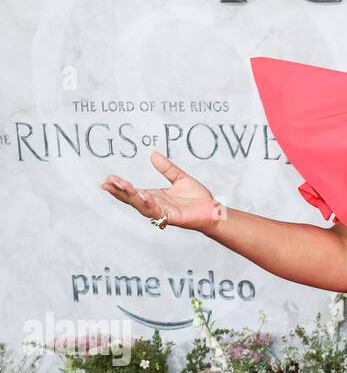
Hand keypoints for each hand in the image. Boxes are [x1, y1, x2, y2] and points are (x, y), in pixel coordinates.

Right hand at [99, 150, 223, 230]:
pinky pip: (158, 212)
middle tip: (106, 183)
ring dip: (131, 197)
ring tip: (121, 186)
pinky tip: (145, 195)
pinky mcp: (172, 218)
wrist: (213, 210)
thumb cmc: (198, 198)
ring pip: (142, 206)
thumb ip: (166, 167)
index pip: (132, 192)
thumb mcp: (180, 178)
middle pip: (132, 200)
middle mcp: (156, 206)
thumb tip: (152, 153)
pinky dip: (150, 204)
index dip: (120, 187)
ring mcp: (163, 213)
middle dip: (119, 192)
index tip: (107, 179)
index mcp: (155, 196)